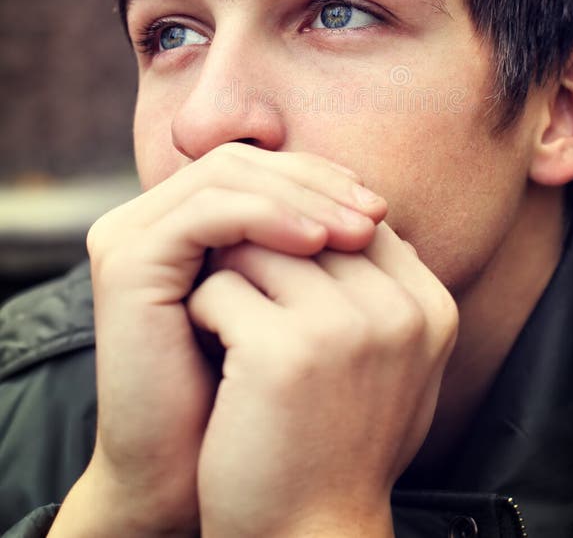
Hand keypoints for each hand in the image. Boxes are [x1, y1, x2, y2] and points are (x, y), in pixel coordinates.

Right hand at [49, 144, 386, 537]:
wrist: (186, 476)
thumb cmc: (249, 396)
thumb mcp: (291, 309)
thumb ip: (315, 256)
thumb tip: (379, 212)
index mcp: (186, 222)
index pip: (258, 167)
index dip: (319, 177)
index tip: (377, 207)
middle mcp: (153, 218)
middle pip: (245, 161)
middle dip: (317, 181)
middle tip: (375, 212)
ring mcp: (133, 235)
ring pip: (228, 175)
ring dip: (301, 195)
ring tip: (358, 231)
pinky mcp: (127, 260)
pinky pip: (207, 213)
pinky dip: (267, 217)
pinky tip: (316, 244)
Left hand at [188, 223, 458, 537]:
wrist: (311, 536)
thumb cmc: (340, 443)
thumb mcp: (390, 362)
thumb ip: (381, 288)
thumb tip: (351, 212)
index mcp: (431, 307)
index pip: (357, 221)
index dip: (306, 238)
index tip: (276, 270)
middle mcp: (400, 309)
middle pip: (308, 225)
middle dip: (266, 250)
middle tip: (242, 289)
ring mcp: (347, 327)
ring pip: (260, 245)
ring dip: (232, 277)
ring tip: (229, 321)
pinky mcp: (287, 350)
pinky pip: (222, 289)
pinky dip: (205, 314)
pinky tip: (213, 353)